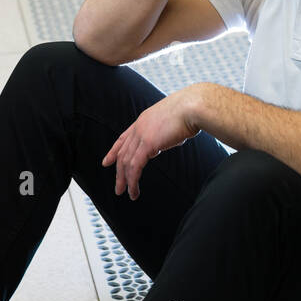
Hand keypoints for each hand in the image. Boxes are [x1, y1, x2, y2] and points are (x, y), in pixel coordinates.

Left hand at [101, 86, 202, 200]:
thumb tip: (170, 140)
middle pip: (122, 153)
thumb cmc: (189, 112)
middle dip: (119, 173)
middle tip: (118, 188)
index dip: (114, 151)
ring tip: (129, 194)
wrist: (192, 106)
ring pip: (126, 162)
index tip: (107, 162)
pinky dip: (133, 180)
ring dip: (126, 181)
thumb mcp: (172, 122)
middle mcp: (139, 127)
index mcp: (143, 120)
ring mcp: (142, 134)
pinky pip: (135, 166)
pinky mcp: (148, 143)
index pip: (123, 138)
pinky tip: (134, 190)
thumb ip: (166, 132)